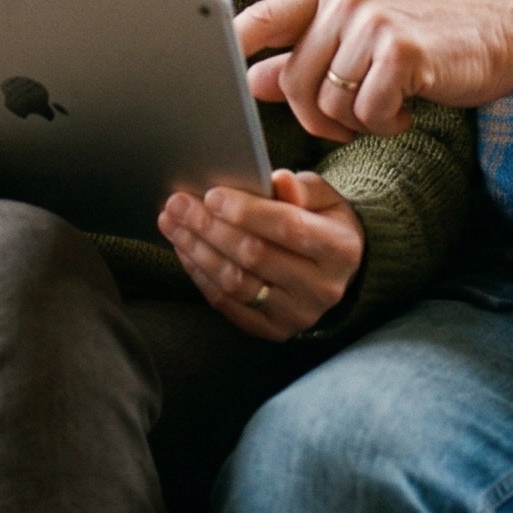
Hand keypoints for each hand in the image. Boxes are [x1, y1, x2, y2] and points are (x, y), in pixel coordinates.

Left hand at [158, 170, 365, 339]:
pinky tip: (185, 251)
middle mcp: (322, 288)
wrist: (338, 271)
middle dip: (209, 227)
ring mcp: (298, 315)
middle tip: (178, 204)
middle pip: (254, 256)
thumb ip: (303, 188)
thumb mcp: (325, 198)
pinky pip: (228, 306)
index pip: (287, 227)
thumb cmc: (324, 223)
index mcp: (340, 249)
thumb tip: (278, 181)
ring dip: (197, 252)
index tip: (211, 194)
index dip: (246, 211)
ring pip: (236, 283)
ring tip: (173, 225)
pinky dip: (201, 277)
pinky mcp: (275, 331)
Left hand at [237, 0, 512, 140]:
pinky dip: (384, 126)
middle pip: (290, 80)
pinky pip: (365, 112)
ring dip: (353, 124)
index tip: (217, 80)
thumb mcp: (363, 38)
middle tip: (353, 122)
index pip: (261, 17)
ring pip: (326, 102)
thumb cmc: (430, 41)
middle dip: (315, 117)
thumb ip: (308, 54)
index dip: (231, 49)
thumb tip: (251, 80)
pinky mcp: (401, 51)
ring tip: (385, 112)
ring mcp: (373, 21)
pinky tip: (407, 113)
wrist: (505, 36)